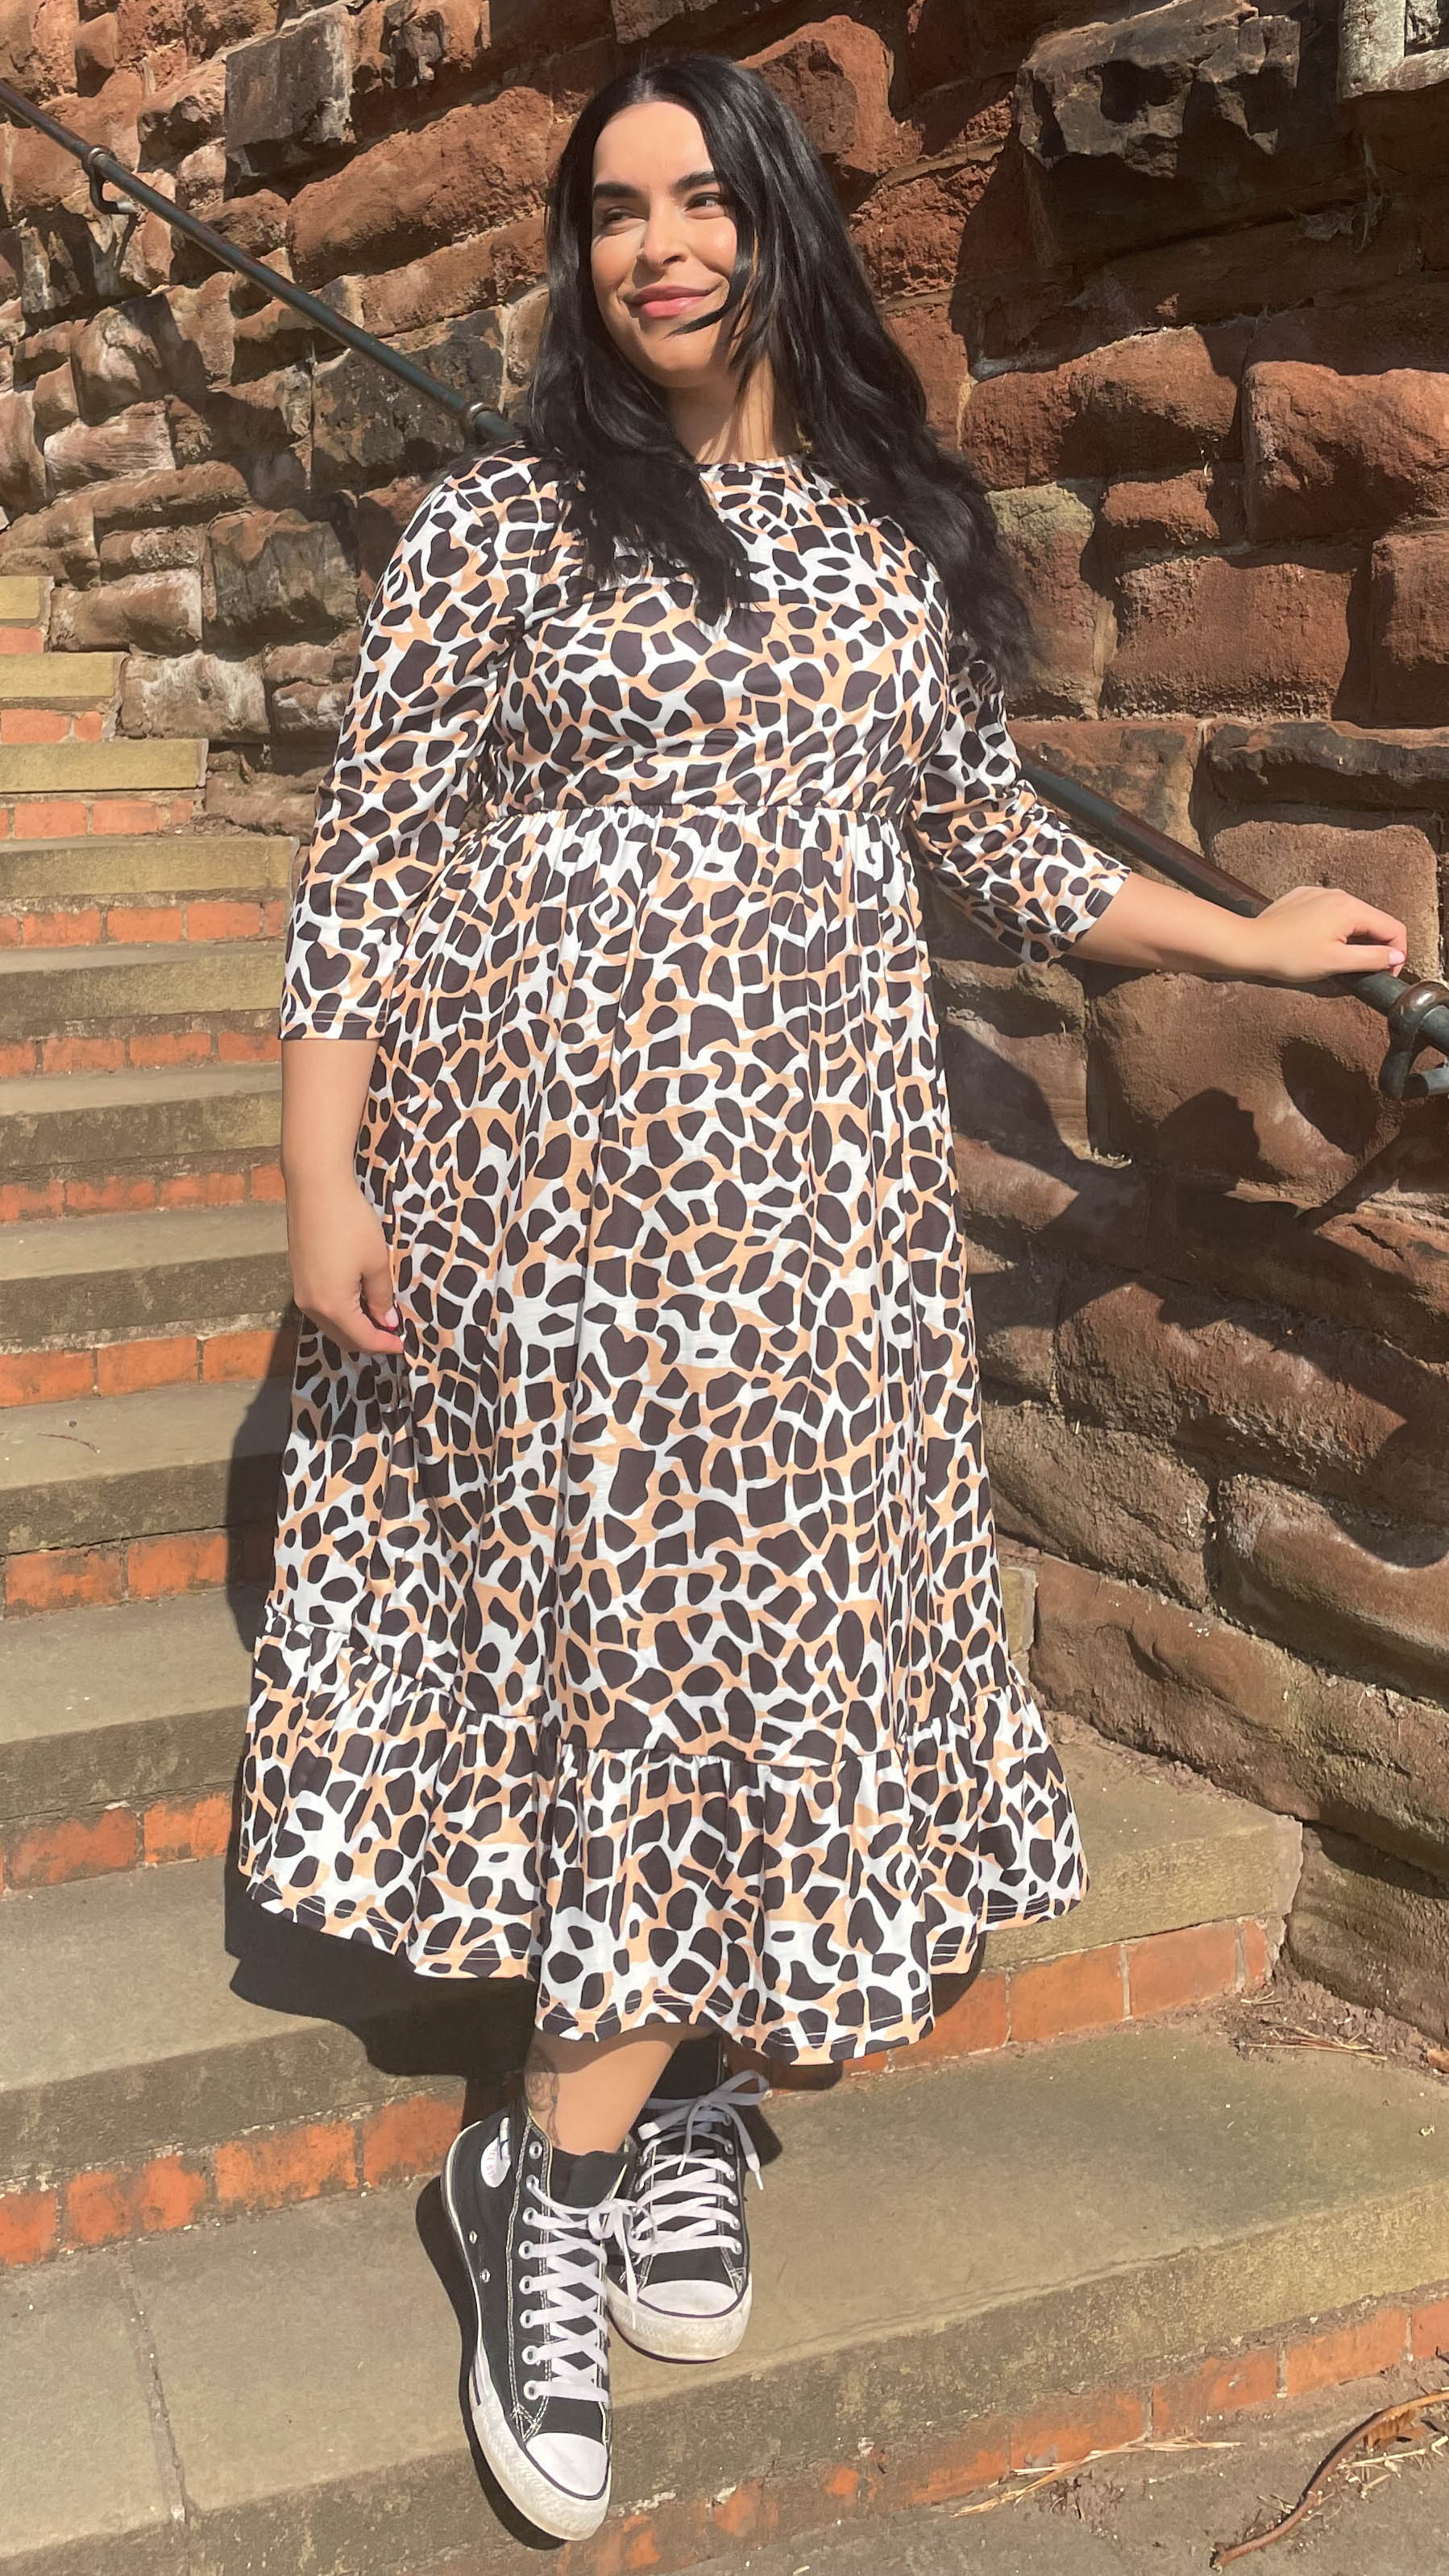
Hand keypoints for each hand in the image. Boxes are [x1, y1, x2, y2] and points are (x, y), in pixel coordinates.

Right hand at [286, 1170, 402, 1355]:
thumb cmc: (351, 1224)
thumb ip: (381, 1297)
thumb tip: (387, 1322)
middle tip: (392, 1333)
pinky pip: (321, 1307)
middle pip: (342, 1337)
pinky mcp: (297, 1277)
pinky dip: (340, 1312)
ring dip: (353, 1327)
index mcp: (333, 1306)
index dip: (384, 1345)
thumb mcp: (376, 1262)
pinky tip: (357, 1299)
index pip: (362, 1339)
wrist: (315, 1188)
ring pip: (329, 1324)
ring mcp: (300, 1292)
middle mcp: (311, 1305)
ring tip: (378, 1316)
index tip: (403, 1344)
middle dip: (368, 1340)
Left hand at [1240, 885, 1406, 983]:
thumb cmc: (1289, 956)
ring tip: (1336, 958)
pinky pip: (1330, 912)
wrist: (1249, 945)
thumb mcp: (1336, 962)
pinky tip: (1316, 943)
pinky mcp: (1305, 897)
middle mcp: (1339, 895)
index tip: (1385, 972)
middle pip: (1373, 920)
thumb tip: (1397, 956)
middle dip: (1374, 946)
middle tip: (1361, 970)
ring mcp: (1321, 893)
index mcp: (1351, 908)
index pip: (1393, 927)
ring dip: (1353, 938)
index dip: (1396, 953)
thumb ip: (1372, 958)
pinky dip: (1332, 928)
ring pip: (1352, 916)